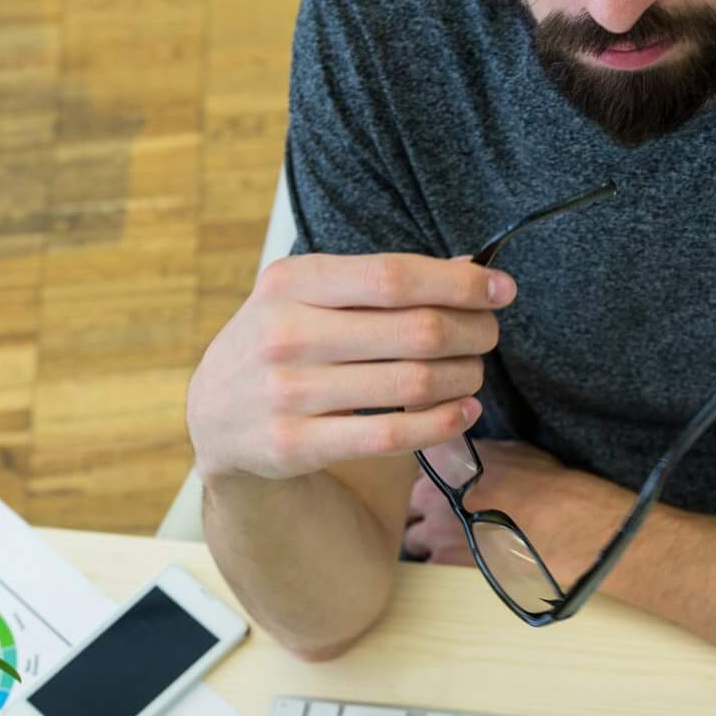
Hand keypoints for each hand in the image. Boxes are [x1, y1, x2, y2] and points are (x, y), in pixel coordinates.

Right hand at [185, 253, 517, 479]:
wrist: (215, 417)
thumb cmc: (281, 343)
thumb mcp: (308, 298)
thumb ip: (380, 283)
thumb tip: (466, 271)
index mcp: (291, 283)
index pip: (393, 276)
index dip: (458, 284)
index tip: (500, 290)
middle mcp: (286, 333)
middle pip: (415, 330)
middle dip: (471, 332)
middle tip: (488, 336)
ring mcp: (289, 392)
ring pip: (412, 383)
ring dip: (463, 378)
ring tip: (472, 373)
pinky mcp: (297, 444)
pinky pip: (393, 435)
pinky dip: (442, 423)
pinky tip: (462, 412)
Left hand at [402, 440, 622, 577]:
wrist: (566, 525)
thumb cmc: (548, 487)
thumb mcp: (510, 453)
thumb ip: (478, 456)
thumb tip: (471, 460)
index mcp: (446, 461)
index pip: (418, 468)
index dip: (430, 479)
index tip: (441, 487)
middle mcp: (432, 493)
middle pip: (409, 503)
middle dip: (422, 510)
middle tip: (444, 516)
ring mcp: (435, 530)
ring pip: (413, 537)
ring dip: (427, 539)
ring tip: (453, 543)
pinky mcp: (447, 561)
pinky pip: (430, 564)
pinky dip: (442, 563)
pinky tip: (463, 561)